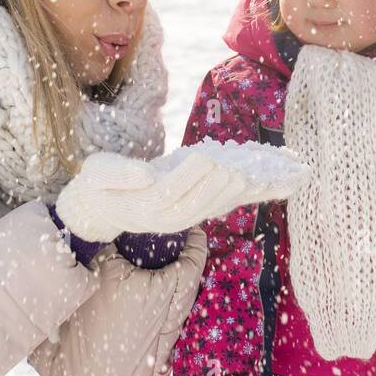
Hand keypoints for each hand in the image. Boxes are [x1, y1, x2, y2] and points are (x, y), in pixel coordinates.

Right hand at [55, 140, 311, 241]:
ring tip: (279, 177)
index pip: (171, 192)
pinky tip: (280, 180)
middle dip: (226, 184)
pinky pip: (231, 201)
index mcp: (145, 207)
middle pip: (203, 202)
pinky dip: (256, 191)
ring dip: (253, 190)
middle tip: (247, 168)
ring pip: (224, 203)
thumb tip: (146, 175)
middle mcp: (172, 217)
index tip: (208, 158)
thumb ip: (116, 174)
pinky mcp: (199, 209)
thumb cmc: (96, 185)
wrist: (101, 210)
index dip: (190, 175)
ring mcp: (188, 216)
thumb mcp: (96, 174)